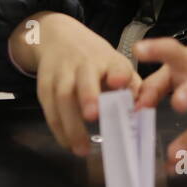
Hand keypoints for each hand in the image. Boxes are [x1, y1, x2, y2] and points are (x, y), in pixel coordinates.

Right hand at [9, 12, 141, 156]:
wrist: (57, 38)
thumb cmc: (96, 59)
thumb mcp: (116, 65)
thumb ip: (132, 87)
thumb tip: (142, 112)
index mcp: (108, 60)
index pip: (116, 65)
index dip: (118, 73)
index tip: (120, 83)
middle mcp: (84, 63)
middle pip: (84, 78)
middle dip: (88, 96)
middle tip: (93, 116)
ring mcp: (62, 73)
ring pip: (63, 96)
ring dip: (71, 123)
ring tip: (82, 148)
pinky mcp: (44, 84)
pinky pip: (49, 108)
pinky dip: (58, 128)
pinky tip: (67, 143)